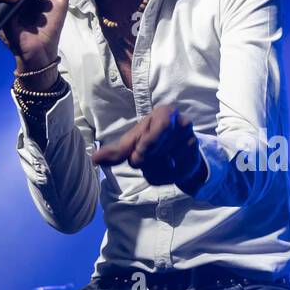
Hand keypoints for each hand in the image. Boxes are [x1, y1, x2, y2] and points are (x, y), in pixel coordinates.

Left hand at [92, 104, 206, 191]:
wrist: (176, 157)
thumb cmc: (152, 143)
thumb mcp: (133, 143)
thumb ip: (115, 152)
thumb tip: (94, 159)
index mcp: (166, 113)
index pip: (161, 124)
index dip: (148, 143)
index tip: (137, 154)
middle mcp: (183, 123)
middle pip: (160, 146)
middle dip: (146, 159)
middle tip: (143, 160)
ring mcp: (192, 141)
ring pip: (167, 162)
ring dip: (154, 169)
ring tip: (155, 163)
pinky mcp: (195, 159)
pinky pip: (176, 172)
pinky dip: (164, 177)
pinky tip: (164, 170)